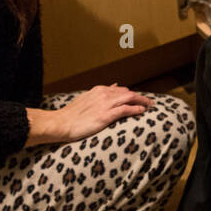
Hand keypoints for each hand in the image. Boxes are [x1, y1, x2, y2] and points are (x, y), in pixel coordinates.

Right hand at [25, 83, 152, 145]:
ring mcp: (105, 104)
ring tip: (150, 106)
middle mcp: (103, 94)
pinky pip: (125, 109)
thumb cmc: (70, 115)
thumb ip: (99, 94)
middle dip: (140, 97)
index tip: (137, 98)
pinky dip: (135, 109)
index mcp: (98, 90)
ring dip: (142, 101)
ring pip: (129, 98)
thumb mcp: (85, 99)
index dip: (131, 94)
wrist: (60, 123)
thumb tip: (113, 87)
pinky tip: (142, 111)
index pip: (120, 89)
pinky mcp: (106, 115)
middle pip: (128, 92)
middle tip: (149, 102)